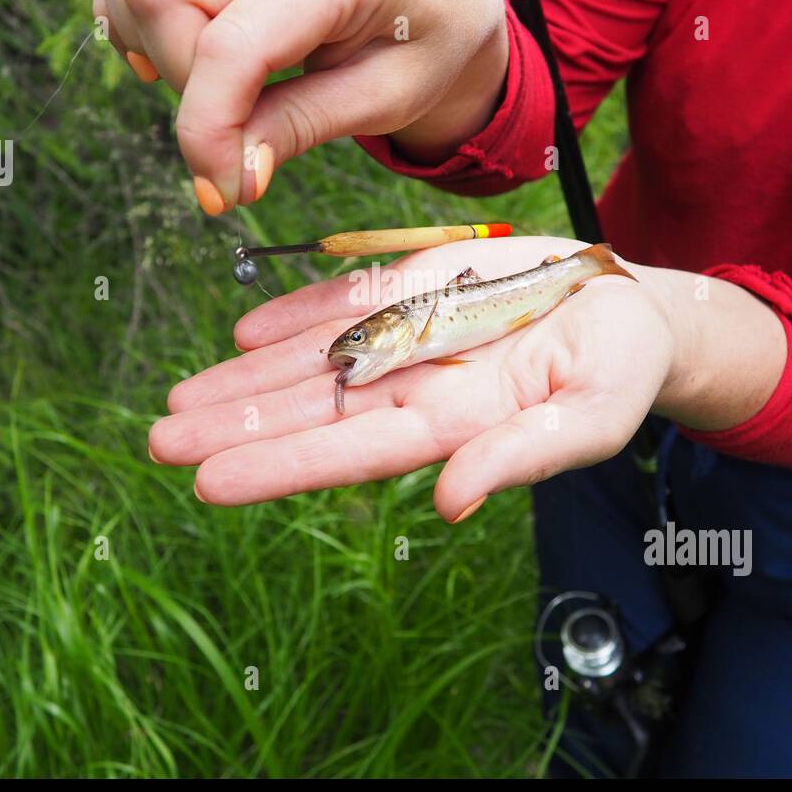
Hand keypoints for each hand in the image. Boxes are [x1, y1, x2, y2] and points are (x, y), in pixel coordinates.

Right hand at [88, 0, 508, 212]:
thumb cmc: (422, 46)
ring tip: (225, 86)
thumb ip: (302, 127)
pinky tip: (192, 53)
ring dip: (155, 46)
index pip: (231, 43)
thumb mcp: (386, 101)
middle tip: (243, 127)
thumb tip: (230, 176)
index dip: (209, 130)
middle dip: (183, 82)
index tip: (224, 194)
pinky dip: (138, 18)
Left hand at [148, 237, 671, 521]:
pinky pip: (345, 301)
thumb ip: (523, 455)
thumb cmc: (623, 369)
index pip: (352, 452)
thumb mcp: (592, 414)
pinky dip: (293, 314)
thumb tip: (450, 504)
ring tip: (180, 398)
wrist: (632, 307)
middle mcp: (417, 385)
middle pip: (312, 410)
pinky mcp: (418, 287)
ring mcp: (412, 334)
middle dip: (236, 427)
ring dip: (246, 378)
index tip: (210, 484)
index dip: (281, 467)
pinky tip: (243, 330)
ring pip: (312, 359)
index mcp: (455, 425)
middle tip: (158, 442)